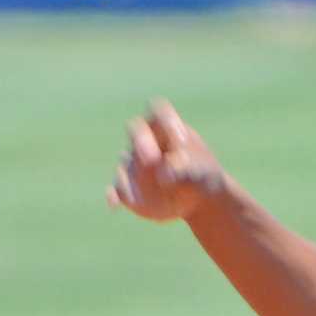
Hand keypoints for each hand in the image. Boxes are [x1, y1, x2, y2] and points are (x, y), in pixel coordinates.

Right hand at [107, 101, 226, 222]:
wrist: (197, 196)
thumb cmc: (201, 176)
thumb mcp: (202, 172)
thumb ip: (185, 170)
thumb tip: (164, 176)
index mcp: (165, 127)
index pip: (159, 112)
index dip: (166, 121)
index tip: (181, 140)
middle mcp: (144, 141)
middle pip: (136, 131)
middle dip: (141, 142)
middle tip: (152, 159)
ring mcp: (133, 164)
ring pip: (126, 163)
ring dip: (136, 176)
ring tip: (155, 195)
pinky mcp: (127, 186)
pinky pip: (116, 188)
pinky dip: (114, 194)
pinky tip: (114, 203)